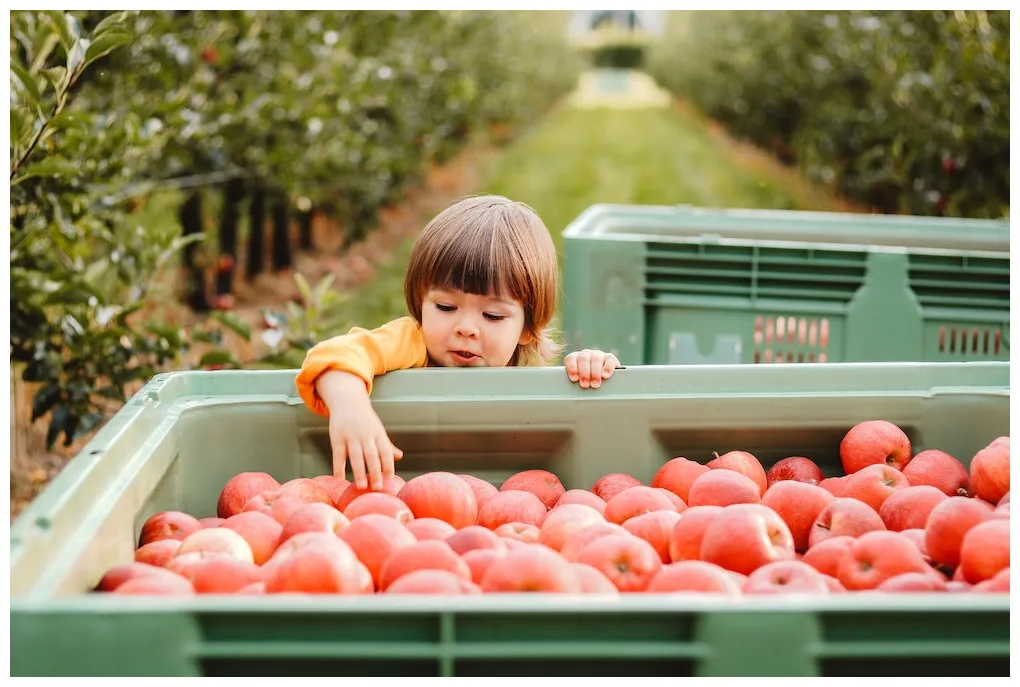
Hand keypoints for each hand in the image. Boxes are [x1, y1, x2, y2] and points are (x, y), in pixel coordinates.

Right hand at [317, 370, 401, 489]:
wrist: (348, 402)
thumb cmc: (365, 420)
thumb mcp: (378, 430)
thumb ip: (387, 445)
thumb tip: (400, 456)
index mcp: (378, 434)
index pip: (386, 452)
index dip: (388, 465)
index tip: (390, 480)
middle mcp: (366, 436)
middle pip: (372, 456)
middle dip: (376, 472)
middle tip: (378, 487)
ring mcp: (351, 437)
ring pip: (356, 456)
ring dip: (359, 472)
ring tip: (361, 487)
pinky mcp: (337, 438)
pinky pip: (338, 455)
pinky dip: (339, 468)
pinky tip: (340, 479)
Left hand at [564, 349, 620, 388]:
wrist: (603, 382)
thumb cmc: (587, 383)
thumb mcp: (579, 382)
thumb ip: (575, 382)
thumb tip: (573, 389)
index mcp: (575, 358)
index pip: (571, 359)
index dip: (572, 368)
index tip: (574, 379)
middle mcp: (586, 354)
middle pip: (583, 358)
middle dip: (584, 373)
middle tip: (585, 385)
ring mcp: (598, 355)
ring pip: (596, 358)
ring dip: (595, 372)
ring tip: (595, 384)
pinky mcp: (610, 358)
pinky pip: (609, 359)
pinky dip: (607, 368)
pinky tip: (605, 376)